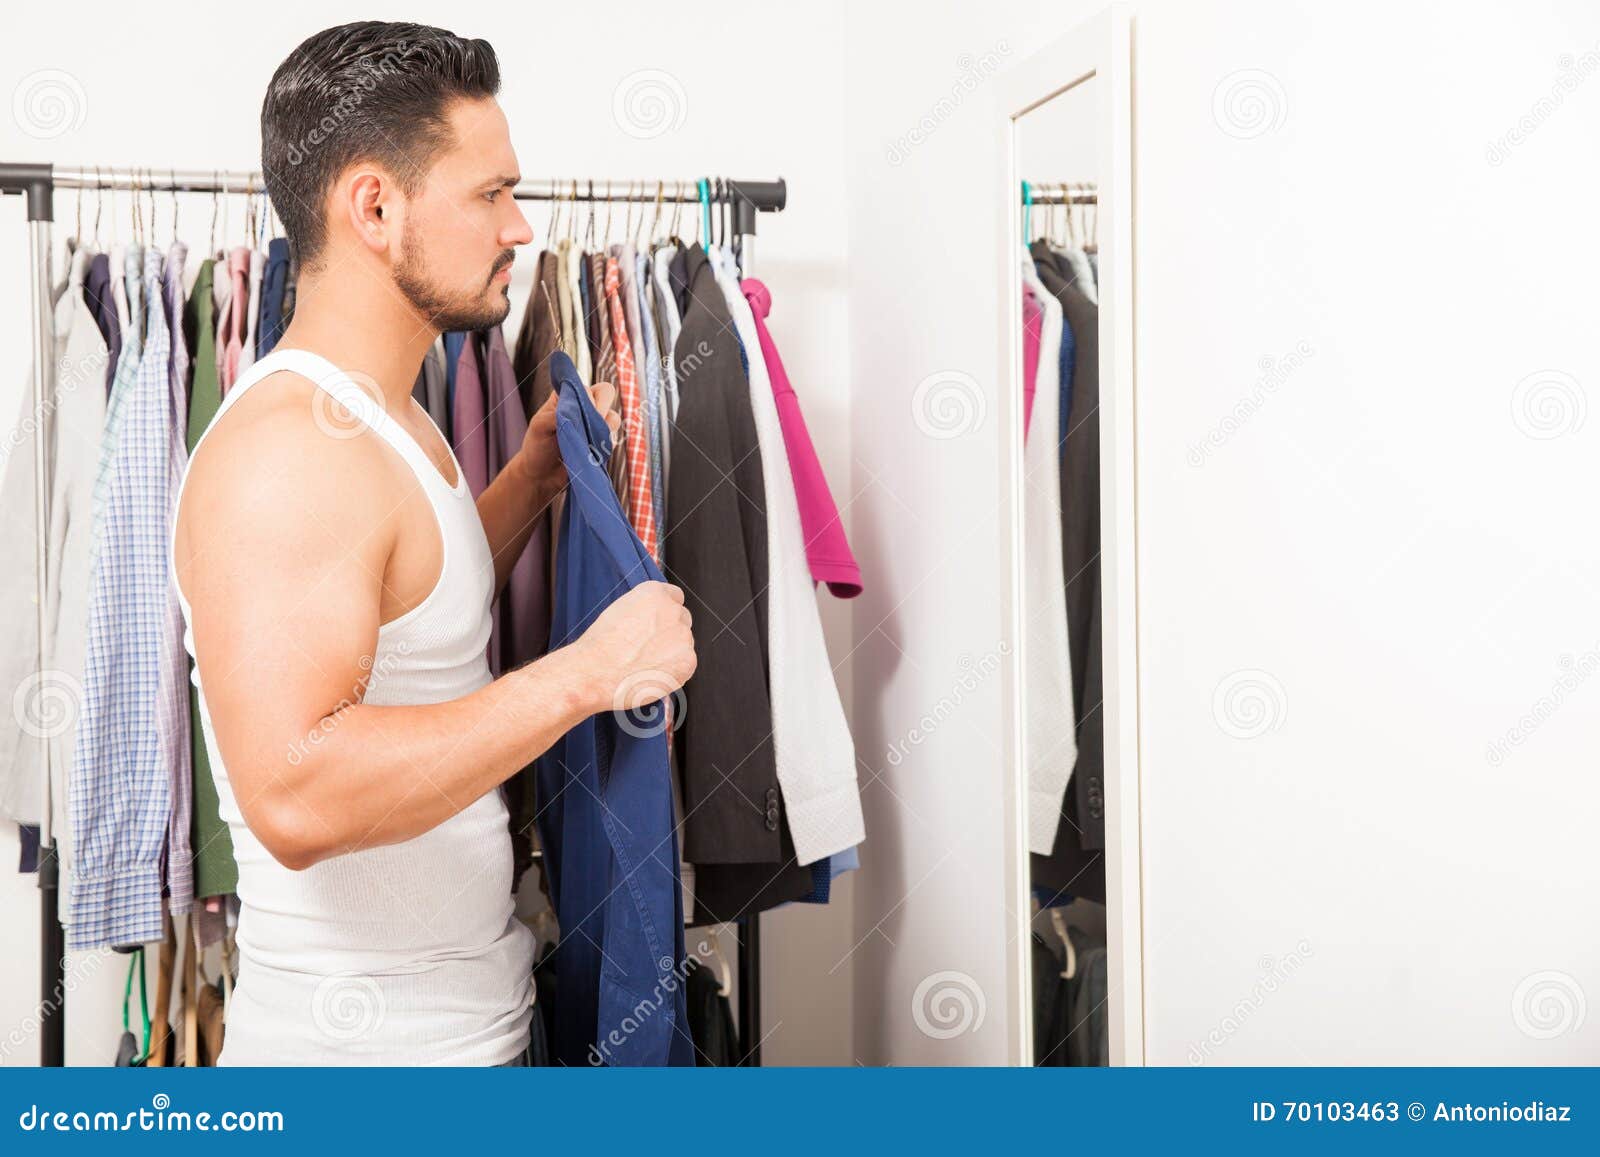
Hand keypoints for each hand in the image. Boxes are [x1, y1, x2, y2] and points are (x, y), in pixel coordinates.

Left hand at [515, 379, 621, 497]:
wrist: (541, 475)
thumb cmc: (536, 447)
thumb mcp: (540, 426)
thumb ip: (557, 414)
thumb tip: (576, 411)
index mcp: (567, 396)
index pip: (588, 388)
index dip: (589, 400)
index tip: (580, 417)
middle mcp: (582, 405)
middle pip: (607, 394)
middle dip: (603, 410)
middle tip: (590, 429)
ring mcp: (593, 423)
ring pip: (613, 417)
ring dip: (604, 430)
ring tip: (587, 443)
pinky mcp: (599, 441)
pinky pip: (612, 437)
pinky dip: (605, 444)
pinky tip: (590, 452)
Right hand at [572, 581, 696, 713]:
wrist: (596, 673)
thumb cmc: (599, 647)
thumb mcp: (618, 612)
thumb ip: (642, 611)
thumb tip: (651, 620)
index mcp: (653, 593)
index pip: (673, 596)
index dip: (664, 611)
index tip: (658, 622)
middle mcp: (672, 610)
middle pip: (681, 619)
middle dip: (669, 631)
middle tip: (649, 648)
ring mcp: (682, 635)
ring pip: (684, 643)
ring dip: (671, 652)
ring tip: (644, 664)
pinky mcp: (687, 660)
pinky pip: (686, 664)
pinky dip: (674, 671)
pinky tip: (652, 674)